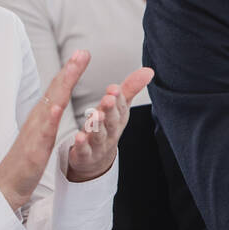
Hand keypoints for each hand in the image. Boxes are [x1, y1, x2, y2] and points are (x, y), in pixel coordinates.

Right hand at [0, 51, 88, 211]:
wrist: (8, 184)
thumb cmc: (27, 158)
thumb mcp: (42, 132)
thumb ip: (50, 115)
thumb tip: (57, 98)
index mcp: (42, 115)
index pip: (58, 89)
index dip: (70, 70)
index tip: (82, 53)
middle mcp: (38, 119)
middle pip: (55, 91)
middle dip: (69, 70)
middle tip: (82, 52)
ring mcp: (35, 132)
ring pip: (50, 106)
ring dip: (62, 87)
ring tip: (73, 70)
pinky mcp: (33, 149)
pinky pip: (43, 132)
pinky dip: (50, 118)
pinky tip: (57, 107)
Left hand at [65, 67, 154, 182]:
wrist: (97, 158)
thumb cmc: (108, 127)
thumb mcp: (120, 107)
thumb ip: (130, 88)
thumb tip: (149, 71)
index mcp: (118, 117)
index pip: (120, 106)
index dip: (118, 98)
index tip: (114, 88)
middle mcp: (111, 131)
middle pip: (112, 120)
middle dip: (110, 110)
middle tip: (108, 99)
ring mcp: (99, 144)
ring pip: (99, 134)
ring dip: (98, 126)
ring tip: (95, 116)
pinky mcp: (86, 155)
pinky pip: (85, 150)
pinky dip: (82, 145)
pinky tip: (79, 137)